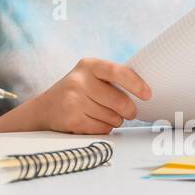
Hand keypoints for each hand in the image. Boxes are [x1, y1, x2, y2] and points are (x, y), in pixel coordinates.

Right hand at [29, 58, 152, 133]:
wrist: (46, 108)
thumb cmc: (77, 91)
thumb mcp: (90, 76)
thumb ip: (113, 79)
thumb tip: (146, 91)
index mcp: (88, 65)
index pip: (117, 72)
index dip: (135, 84)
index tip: (147, 94)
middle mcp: (79, 81)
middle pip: (119, 101)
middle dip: (129, 111)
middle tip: (129, 112)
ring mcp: (74, 101)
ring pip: (113, 118)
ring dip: (115, 120)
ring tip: (103, 114)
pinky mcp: (72, 119)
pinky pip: (103, 129)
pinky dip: (104, 128)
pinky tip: (93, 121)